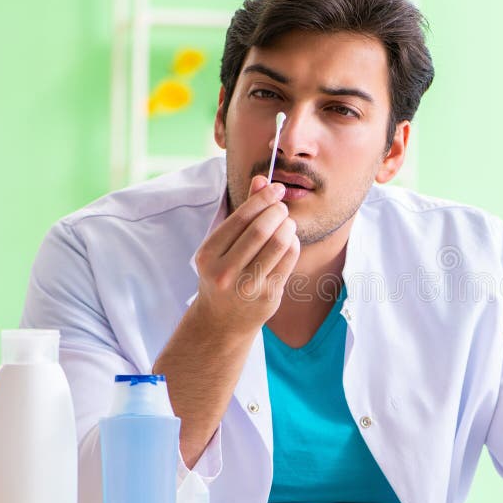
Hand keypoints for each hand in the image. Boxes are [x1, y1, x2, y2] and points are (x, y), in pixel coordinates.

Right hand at [193, 175, 299, 334]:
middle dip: (277, 212)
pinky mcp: (269, 296)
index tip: (276, 188)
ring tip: (287, 223)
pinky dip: (293, 244)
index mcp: (208, 256)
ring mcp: (248, 287)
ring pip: (279, 244)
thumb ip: (242, 213)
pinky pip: (288, 261)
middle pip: (261, 230)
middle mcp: (225, 272)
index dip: (263, 199)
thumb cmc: (223, 275)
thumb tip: (262, 180)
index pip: (241, 218)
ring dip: (288, 227)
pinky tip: (290, 240)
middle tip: (282, 207)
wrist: (222, 321)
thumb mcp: (221, 246)